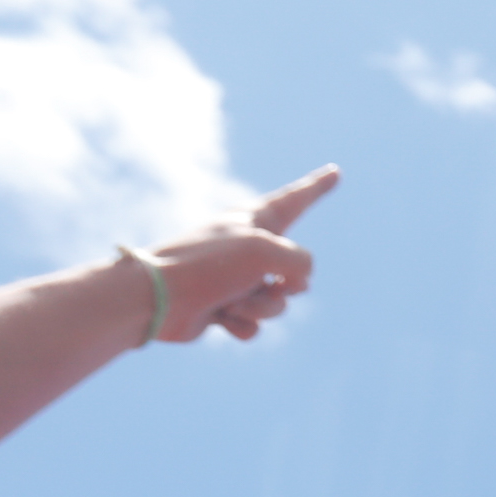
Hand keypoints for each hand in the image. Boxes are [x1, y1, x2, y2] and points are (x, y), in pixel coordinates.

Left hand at [137, 167, 335, 344]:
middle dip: (287, 285)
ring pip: (277, 303)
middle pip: (296, 271)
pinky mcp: (225, 308)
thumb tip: (295, 286)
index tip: (335, 172)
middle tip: (266, 281)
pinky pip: (255, 325)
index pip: (296, 199)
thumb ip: (300, 261)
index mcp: (254, 220)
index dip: (317, 187)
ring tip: (232, 302)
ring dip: (260, 308)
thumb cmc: (209, 264)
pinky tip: (221, 318)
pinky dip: (243, 324)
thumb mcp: (266, 251)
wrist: (160, 298)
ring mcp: (237, 279)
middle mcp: (248, 247)